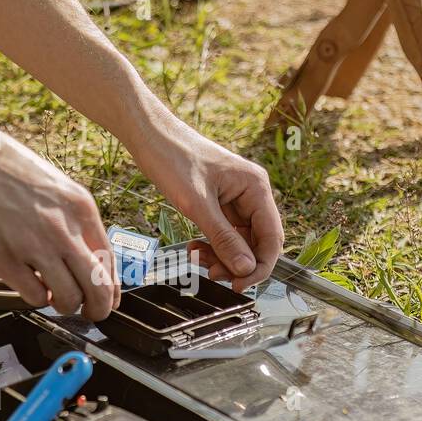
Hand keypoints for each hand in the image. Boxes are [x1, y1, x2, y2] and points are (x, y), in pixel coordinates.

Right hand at [0, 125, 118, 319]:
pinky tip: (29, 284)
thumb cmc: (11, 172)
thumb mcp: (58, 190)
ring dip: (63, 305)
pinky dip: (35, 297)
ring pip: (67, 299)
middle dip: (97, 309)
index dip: (111, 291)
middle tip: (89, 312)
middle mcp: (62, 228)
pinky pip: (33, 296)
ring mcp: (32, 245)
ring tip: (53, 295)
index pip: (111, 263)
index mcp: (81, 209)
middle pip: (97, 288)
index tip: (107, 300)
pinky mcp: (3, 260)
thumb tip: (93, 264)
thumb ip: (78, 224)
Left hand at [134, 119, 283, 290]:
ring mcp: (236, 199)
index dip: (260, 266)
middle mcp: (251, 193)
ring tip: (198, 259)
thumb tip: (245, 268)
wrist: (150, 136)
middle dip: (237, 262)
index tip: (240, 284)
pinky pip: (224, 233)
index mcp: (256, 187)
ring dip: (222, 256)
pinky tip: (195, 248)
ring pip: (239, 241)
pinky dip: (211, 245)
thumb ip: (223, 238)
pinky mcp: (219, 203)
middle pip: (256, 242)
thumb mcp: (197, 204)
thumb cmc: (173, 158)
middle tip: (214, 275)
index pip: (271, 237)